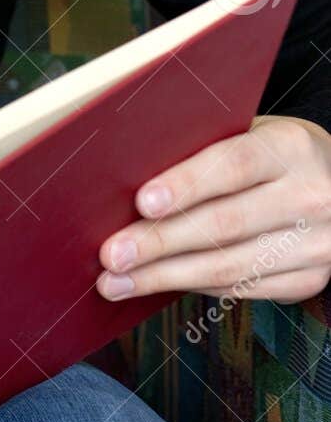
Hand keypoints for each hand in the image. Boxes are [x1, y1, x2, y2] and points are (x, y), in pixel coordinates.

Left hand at [96, 114, 330, 305]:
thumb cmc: (270, 153)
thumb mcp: (249, 133)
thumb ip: (204, 149)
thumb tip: (128, 178)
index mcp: (290, 148)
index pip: (234, 165)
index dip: (186, 185)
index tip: (141, 203)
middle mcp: (310, 197)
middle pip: (226, 224)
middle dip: (160, 243)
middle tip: (111, 255)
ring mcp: (315, 244)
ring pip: (230, 267)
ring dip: (165, 277)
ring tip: (117, 281)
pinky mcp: (309, 279)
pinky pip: (241, 288)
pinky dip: (194, 287)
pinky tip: (157, 285)